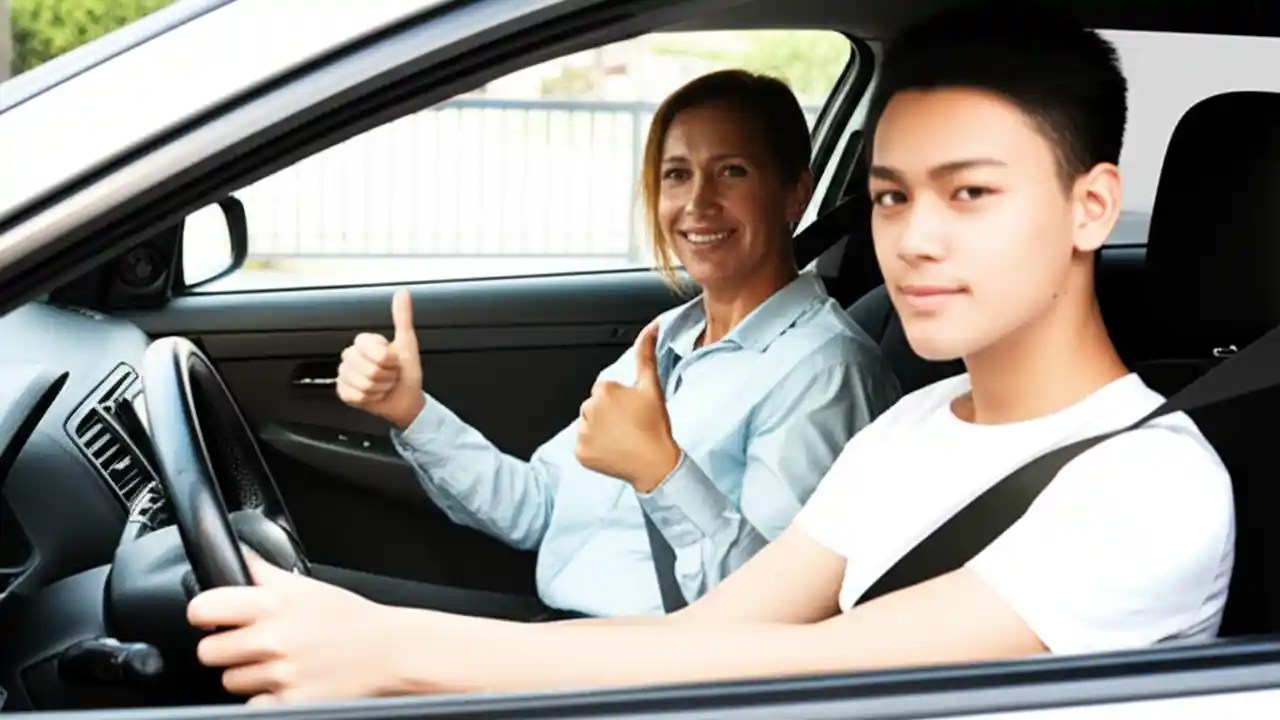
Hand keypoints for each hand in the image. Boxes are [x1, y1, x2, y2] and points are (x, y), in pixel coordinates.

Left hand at [188, 555, 401, 703]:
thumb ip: (261, 572)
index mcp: (273, 603)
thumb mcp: (306, 584)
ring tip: (277, 662)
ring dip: (248, 674)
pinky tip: (287, 682)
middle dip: (225, 648)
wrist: (389, 652)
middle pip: (208, 652)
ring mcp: (279, 674)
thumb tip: (231, 554)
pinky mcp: (289, 703)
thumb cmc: (349, 618)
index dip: (203, 613)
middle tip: (249, 643)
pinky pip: (252, 705)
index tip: (212, 617)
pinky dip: (266, 698)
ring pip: (230, 681)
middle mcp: (272, 639)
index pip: (203, 608)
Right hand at [336, 289, 424, 428]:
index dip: (386, 358)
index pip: (369, 347)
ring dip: (379, 388)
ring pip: (361, 383)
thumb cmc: (406, 372)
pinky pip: (354, 395)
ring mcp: (345, 374)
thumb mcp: (407, 343)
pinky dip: (370, 399)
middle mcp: (351, 356)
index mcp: (365, 343)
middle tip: (390, 375)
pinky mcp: (343, 392)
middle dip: (385, 375)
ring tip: (383, 385)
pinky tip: (374, 395)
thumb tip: (403, 293)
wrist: (405, 399)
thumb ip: (402, 318)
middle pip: (367, 368)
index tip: (393, 360)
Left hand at [575, 322, 680, 492]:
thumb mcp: (652, 387)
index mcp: (604, 390)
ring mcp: (583, 432)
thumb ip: (646, 355)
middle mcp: (588, 408)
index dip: (621, 401)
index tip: (633, 412)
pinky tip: (613, 450)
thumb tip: (650, 328)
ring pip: (588, 425)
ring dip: (600, 430)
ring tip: (622, 439)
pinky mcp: (580, 452)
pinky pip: (584, 445)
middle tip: (629, 426)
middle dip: (608, 414)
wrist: (655, 463)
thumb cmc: (656, 426)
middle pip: (595, 407)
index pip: (605, 391)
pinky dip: (595, 448)